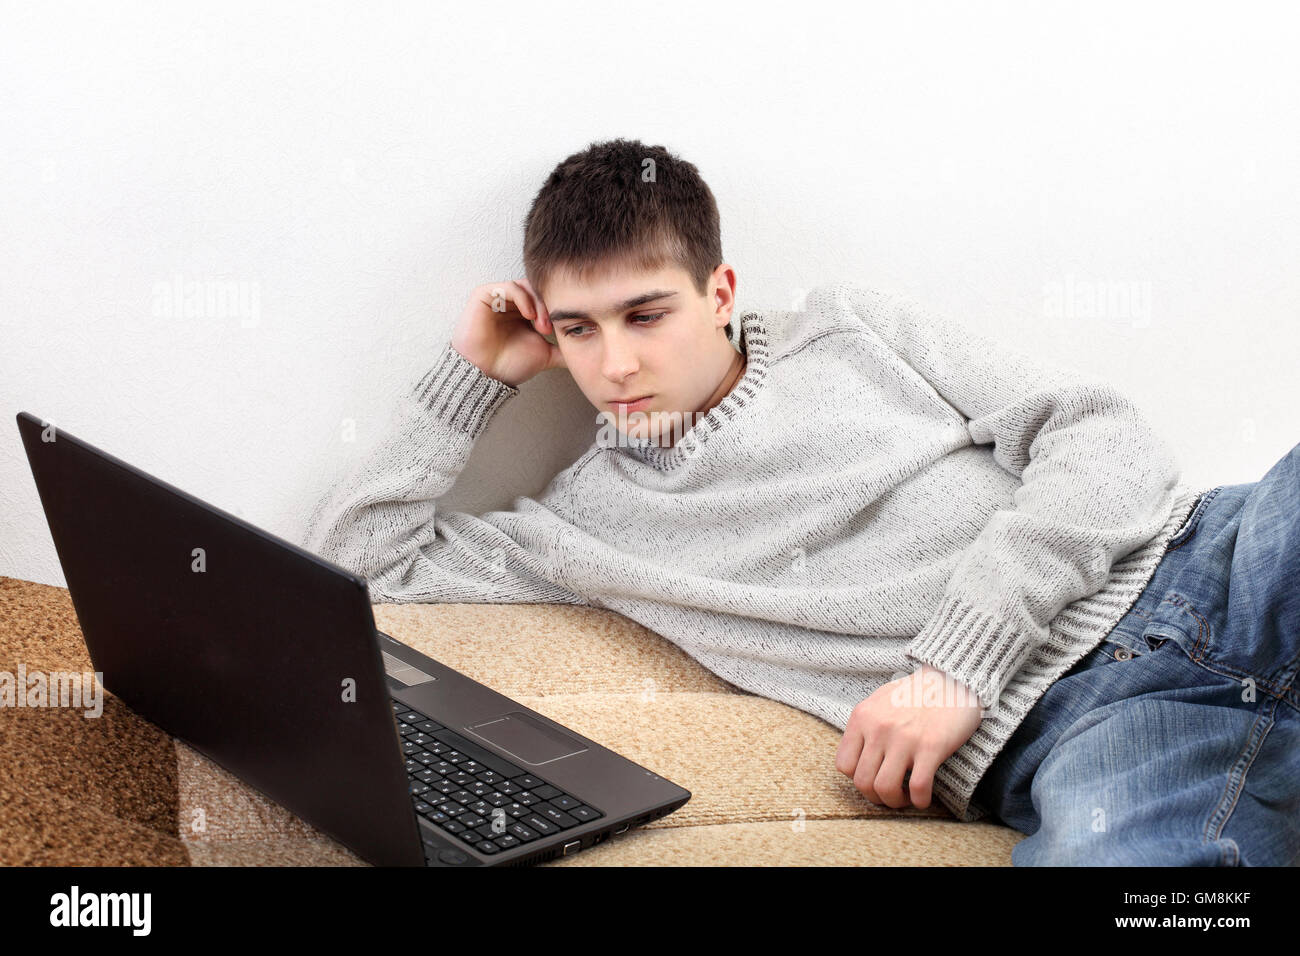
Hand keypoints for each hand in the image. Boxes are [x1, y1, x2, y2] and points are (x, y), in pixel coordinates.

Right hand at [450, 278, 564, 387]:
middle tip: (550, 329)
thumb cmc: (509, 365)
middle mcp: (511, 303)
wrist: (485, 375)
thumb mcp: (545, 355)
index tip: (562, 329)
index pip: (545, 297)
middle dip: (549, 306)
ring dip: (538, 304)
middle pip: (538, 289)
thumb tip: (586, 352)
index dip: (556, 309)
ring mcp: (498, 297)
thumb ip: (563, 350)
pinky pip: (508, 286)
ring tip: (541, 326)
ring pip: (526, 285)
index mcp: (524, 312)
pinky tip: (529, 316)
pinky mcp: (484, 295)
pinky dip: (523, 298)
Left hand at [834, 664, 984, 809]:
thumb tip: (857, 752)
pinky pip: (918, 788)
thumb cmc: (917, 692)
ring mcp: (903, 738)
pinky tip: (924, 798)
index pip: (844, 764)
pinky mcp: (930, 747)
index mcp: (862, 717)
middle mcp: (879, 728)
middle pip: (863, 782)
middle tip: (891, 795)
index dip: (858, 779)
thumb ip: (866, 724)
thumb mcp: (880, 699)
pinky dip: (920, 801)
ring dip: (895, 802)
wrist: (952, 678)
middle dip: (876, 797)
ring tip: (905, 798)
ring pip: (885, 789)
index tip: (873, 779)